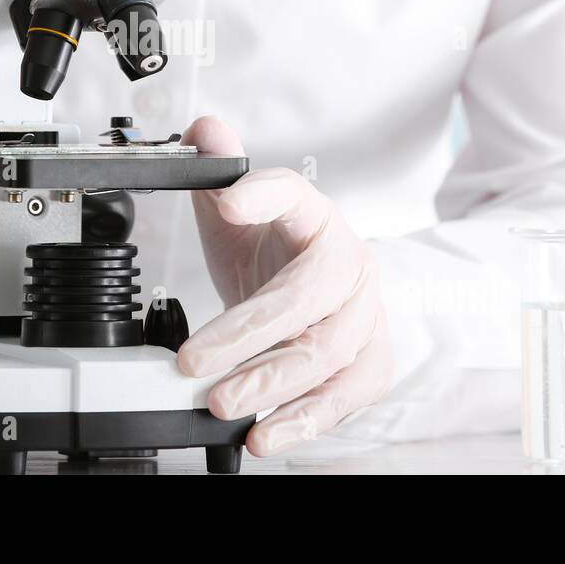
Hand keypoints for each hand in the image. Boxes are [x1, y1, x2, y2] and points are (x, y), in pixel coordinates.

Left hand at [176, 116, 392, 455]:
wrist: (317, 294)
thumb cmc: (276, 251)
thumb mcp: (238, 210)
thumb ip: (217, 171)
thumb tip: (202, 131)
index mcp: (314, 215)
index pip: (290, 195)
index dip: (262, 196)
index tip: (228, 202)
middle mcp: (347, 262)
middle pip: (304, 297)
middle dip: (246, 333)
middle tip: (193, 362)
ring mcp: (365, 315)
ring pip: (326, 353)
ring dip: (270, 384)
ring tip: (220, 402)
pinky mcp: (371, 363)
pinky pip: (345, 396)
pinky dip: (304, 421)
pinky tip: (265, 434)